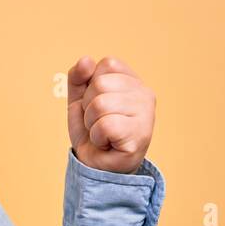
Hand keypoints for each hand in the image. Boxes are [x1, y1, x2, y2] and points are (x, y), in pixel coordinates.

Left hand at [66, 55, 154, 174]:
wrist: (96, 165)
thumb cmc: (91, 131)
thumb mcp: (78, 99)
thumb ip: (78, 77)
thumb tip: (87, 60)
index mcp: (133, 81)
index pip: (107, 64)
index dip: (91, 85)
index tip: (97, 104)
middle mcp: (145, 94)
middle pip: (101, 84)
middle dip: (89, 107)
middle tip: (98, 123)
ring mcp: (146, 115)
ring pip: (101, 104)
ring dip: (92, 123)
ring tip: (102, 134)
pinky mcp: (140, 135)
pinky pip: (105, 125)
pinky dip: (98, 137)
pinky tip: (108, 143)